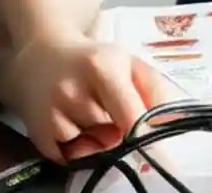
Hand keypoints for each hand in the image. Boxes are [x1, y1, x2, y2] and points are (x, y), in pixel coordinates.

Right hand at [0, 32, 182, 163]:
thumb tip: (174, 122)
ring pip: (92, 147)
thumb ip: (154, 90)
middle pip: (113, 135)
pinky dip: (77, 148)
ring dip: (97, 139)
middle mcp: (72, 90)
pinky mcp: (37, 133)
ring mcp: (51, 114)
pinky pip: (70, 157)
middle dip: (118, 130)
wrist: (40, 53)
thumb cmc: (94, 60)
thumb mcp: (128, 63)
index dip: (144, 134)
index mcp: (101, 67)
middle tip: (110, 109)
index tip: (151, 142)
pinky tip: (72, 123)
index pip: (130, 116)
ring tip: (89, 113)